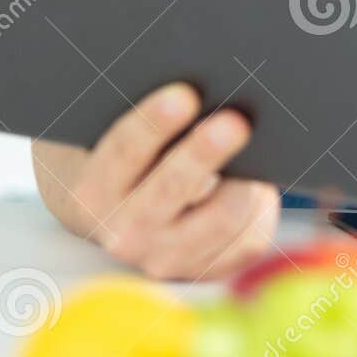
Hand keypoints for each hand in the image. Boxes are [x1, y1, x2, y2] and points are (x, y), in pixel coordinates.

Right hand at [58, 83, 277, 280]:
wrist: (119, 218)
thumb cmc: (127, 158)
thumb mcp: (114, 140)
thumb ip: (147, 122)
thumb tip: (204, 88)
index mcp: (92, 191)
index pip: (122, 152)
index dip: (153, 123)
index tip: (185, 95)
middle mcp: (125, 232)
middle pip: (172, 188)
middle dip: (204, 152)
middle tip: (235, 121)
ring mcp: (167, 257)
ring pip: (220, 218)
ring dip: (244, 183)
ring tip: (262, 147)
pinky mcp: (209, 268)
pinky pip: (247, 239)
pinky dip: (260, 205)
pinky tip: (263, 179)